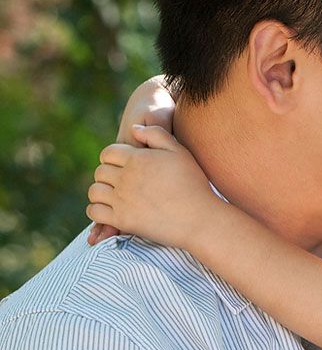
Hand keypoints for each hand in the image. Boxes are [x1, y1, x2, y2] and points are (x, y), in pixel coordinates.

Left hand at [87, 124, 219, 250]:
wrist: (199, 218)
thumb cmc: (193, 183)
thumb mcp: (180, 152)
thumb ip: (156, 134)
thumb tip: (133, 129)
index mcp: (138, 159)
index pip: (108, 153)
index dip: (113, 157)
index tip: (123, 165)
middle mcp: (126, 178)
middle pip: (100, 172)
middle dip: (108, 174)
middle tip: (121, 181)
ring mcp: (122, 199)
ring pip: (94, 191)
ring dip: (102, 191)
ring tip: (115, 195)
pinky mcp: (121, 220)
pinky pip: (95, 212)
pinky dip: (98, 210)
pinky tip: (111, 210)